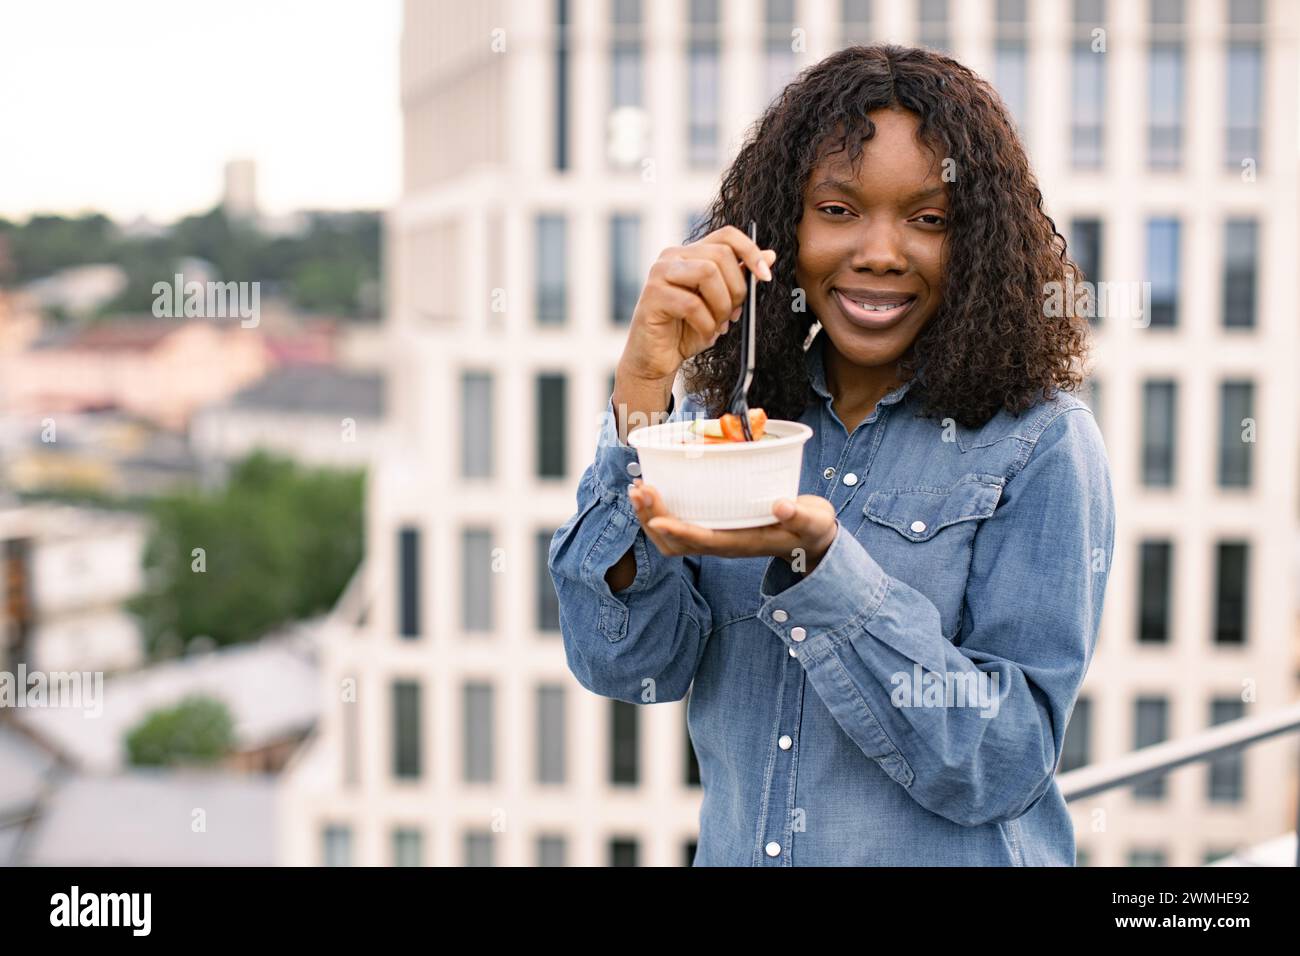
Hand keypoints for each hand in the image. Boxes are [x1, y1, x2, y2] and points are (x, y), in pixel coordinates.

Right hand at [619, 224, 776, 383]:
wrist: (657, 359)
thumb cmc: (687, 330)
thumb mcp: (721, 303)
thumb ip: (740, 278)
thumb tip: (770, 256)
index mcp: (690, 254)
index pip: (726, 236)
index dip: (751, 251)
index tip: (765, 277)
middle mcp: (672, 257)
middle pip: (720, 255)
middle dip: (737, 289)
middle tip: (734, 315)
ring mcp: (659, 273)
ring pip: (707, 273)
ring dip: (721, 306)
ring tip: (718, 326)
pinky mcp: (652, 296)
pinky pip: (692, 304)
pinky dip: (706, 325)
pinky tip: (705, 336)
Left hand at [628, 479, 838, 573]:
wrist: (811, 539)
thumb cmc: (810, 528)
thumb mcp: (812, 521)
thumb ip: (798, 515)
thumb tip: (781, 505)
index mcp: (742, 544)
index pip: (703, 541)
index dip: (678, 531)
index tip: (657, 518)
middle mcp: (722, 544)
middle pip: (676, 542)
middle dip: (653, 518)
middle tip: (640, 489)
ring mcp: (715, 538)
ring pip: (671, 538)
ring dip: (650, 516)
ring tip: (637, 489)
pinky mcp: (714, 527)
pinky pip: (678, 525)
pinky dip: (660, 510)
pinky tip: (654, 490)